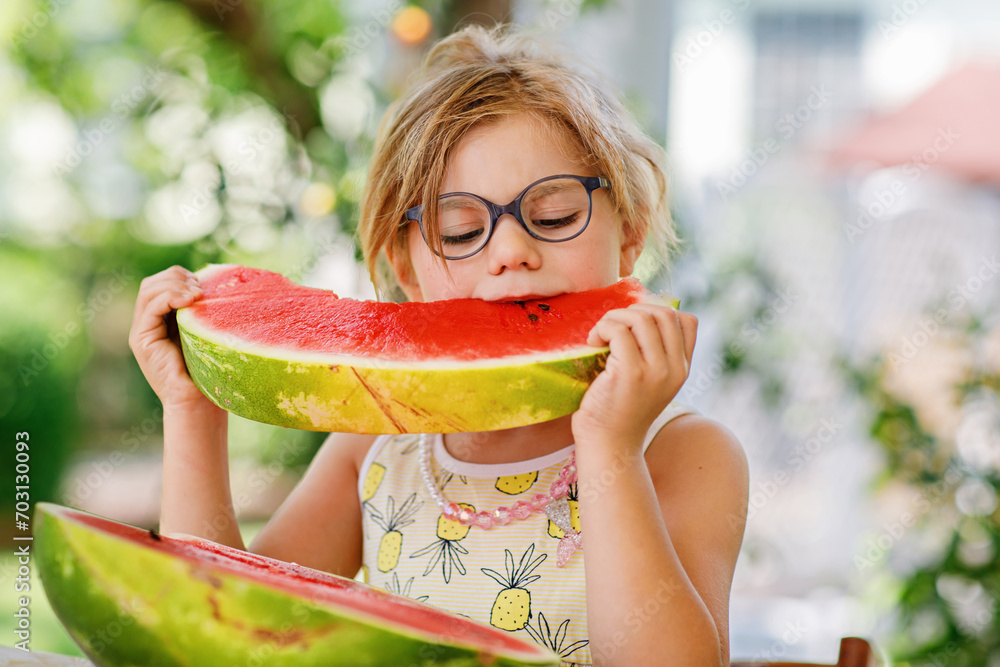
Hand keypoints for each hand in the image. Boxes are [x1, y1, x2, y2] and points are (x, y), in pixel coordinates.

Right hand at [129, 266, 219, 412]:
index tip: (204, 284)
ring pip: (148, 290)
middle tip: (200, 288)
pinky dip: (170, 296)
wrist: (197, 402)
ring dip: (175, 285)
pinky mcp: (141, 339)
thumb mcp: (204, 333)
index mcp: (161, 319)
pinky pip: (151, 306)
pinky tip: (190, 300)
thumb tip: (213, 285)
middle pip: (152, 283)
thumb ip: (201, 312)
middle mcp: (147, 323)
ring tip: (197, 294)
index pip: (161, 283)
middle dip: (176, 277)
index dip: (180, 276)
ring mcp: (141, 331)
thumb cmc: (208, 369)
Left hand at [571, 302, 696, 452]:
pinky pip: (618, 330)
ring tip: (599, 335)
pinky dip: (602, 328)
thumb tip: (637, 312)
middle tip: (611, 327)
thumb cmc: (620, 410)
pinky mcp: (630, 373)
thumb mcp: (649, 381)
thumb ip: (654, 353)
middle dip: (633, 310)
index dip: (658, 310)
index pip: (686, 321)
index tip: (633, 321)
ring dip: (613, 318)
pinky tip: (592, 343)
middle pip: (663, 313)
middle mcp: (674, 369)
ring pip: (640, 317)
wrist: (610, 445)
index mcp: (682, 369)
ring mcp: (654, 371)